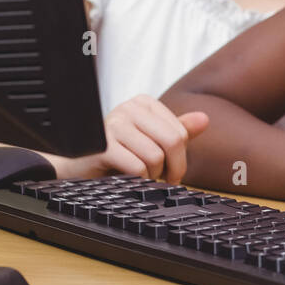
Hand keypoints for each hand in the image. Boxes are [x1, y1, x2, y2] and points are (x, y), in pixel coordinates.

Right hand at [58, 94, 208, 181]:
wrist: (79, 169)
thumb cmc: (119, 154)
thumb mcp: (151, 140)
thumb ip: (178, 130)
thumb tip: (204, 119)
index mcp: (143, 103)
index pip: (180, 132)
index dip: (181, 158)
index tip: (172, 171)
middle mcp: (128, 108)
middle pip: (172, 141)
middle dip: (172, 168)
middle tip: (164, 180)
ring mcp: (113, 125)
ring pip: (155, 157)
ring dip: (152, 176)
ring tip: (141, 177)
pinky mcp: (102, 146)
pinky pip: (136, 168)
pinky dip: (138, 180)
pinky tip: (129, 180)